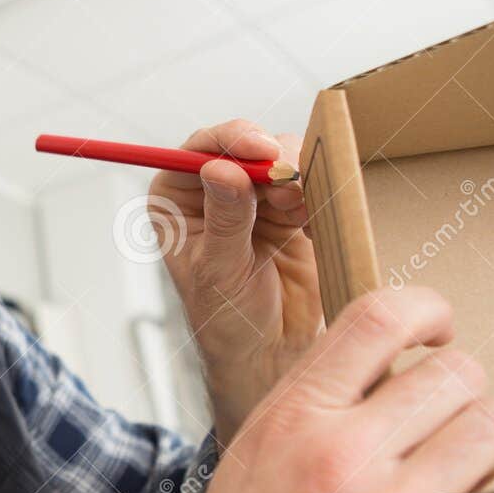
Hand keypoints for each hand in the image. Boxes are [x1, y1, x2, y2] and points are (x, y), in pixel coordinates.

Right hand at [135, 286, 493, 492]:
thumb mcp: (247, 470)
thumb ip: (313, 421)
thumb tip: (385, 388)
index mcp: (289, 421)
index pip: (380, 316)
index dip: (429, 312)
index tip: (441, 331)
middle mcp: (342, 457)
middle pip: (458, 374)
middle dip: (467, 397)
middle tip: (456, 429)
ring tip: (477, 478)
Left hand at [149, 119, 319, 444]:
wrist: (268, 353)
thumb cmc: (226, 320)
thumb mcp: (219, 270)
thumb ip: (225, 218)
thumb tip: (221, 169)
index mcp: (177, 199)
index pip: (200, 148)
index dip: (231, 139)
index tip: (260, 149)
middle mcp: (213, 190)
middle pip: (246, 145)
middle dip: (271, 160)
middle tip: (287, 187)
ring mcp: (254, 198)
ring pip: (282, 158)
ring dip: (296, 178)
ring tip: (296, 215)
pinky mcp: (291, 210)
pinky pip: (309, 183)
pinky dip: (316, 195)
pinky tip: (310, 226)